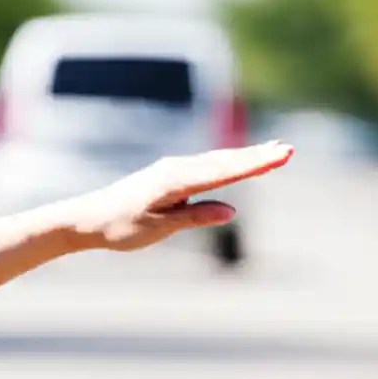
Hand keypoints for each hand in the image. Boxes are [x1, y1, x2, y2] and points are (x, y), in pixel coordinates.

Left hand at [63, 140, 294, 251]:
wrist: (88, 217)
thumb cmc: (120, 227)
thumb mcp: (159, 228)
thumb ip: (195, 217)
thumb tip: (231, 210)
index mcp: (176, 181)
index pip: (224, 172)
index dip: (255, 164)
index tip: (280, 155)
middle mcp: (177, 169)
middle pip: (225, 161)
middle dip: (258, 156)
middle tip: (289, 150)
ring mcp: (174, 170)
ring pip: (217, 161)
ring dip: (247, 156)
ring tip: (275, 151)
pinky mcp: (170, 176)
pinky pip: (205, 167)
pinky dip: (228, 163)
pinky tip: (240, 162)